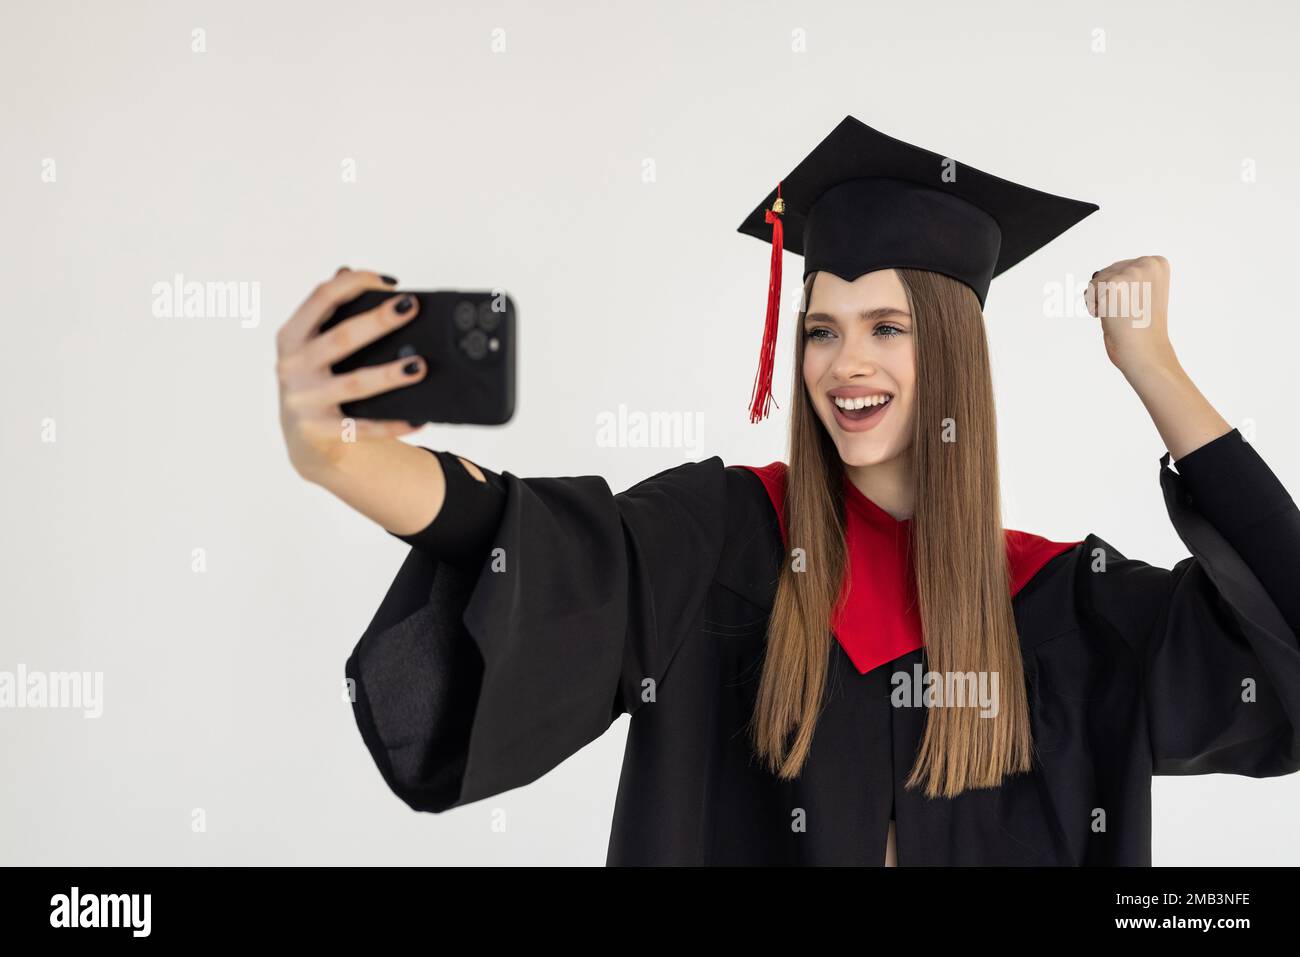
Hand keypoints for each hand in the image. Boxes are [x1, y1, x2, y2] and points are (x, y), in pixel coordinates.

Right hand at [276, 267, 426, 481]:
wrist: (306, 440)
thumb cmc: (320, 379)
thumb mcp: (315, 345)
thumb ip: (333, 311)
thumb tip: (361, 274)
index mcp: (291, 336)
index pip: (322, 297)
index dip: (355, 283)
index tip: (391, 283)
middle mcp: (292, 366)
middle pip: (341, 338)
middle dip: (378, 321)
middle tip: (411, 308)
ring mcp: (304, 401)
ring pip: (354, 384)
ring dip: (389, 375)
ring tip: (420, 366)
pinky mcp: (320, 433)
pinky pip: (363, 428)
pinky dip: (392, 423)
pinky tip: (419, 418)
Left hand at [1083, 255, 1176, 376]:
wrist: (1146, 353)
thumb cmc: (1141, 328)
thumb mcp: (1140, 294)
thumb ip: (1126, 279)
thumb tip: (1095, 274)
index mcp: (1157, 263)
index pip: (1120, 268)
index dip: (1121, 291)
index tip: (1137, 305)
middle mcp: (1147, 263)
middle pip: (1106, 272)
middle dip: (1109, 295)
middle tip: (1129, 313)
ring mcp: (1132, 272)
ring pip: (1096, 281)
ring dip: (1101, 301)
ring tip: (1121, 315)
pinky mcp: (1114, 284)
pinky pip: (1089, 291)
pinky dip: (1094, 307)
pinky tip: (1112, 317)